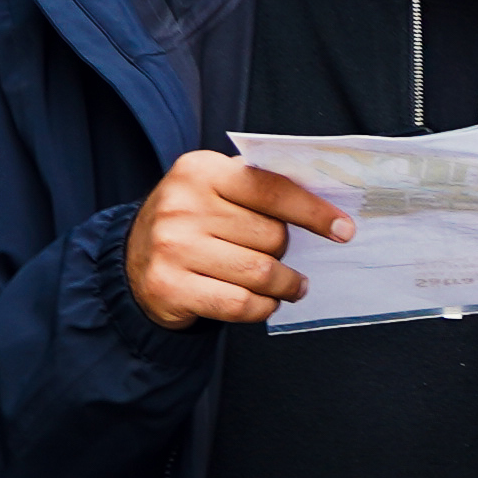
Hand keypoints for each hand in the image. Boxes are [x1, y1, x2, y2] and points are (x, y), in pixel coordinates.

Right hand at [129, 151, 350, 329]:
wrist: (133, 262)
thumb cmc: (192, 224)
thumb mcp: (214, 190)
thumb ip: (258, 188)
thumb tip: (324, 205)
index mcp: (199, 170)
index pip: (271, 189)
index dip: (313, 212)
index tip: (344, 230)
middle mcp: (182, 205)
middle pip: (270, 236)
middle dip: (286, 252)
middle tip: (284, 258)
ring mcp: (172, 247)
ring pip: (260, 273)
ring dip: (284, 285)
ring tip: (290, 286)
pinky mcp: (170, 287)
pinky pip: (239, 304)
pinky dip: (262, 307)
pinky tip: (264, 302)